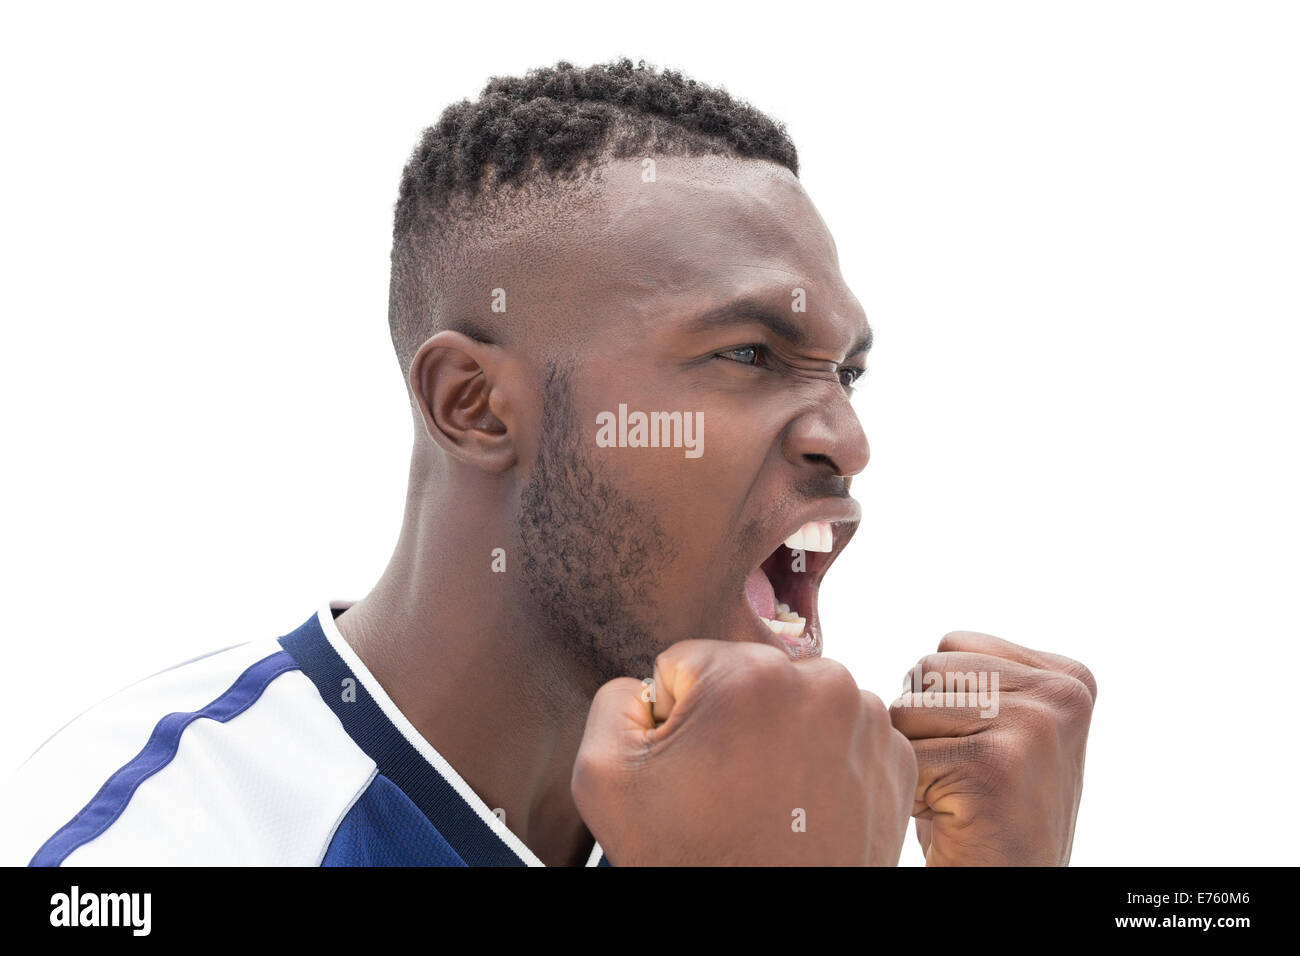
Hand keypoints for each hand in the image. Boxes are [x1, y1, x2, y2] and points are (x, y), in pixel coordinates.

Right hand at [572, 639, 917, 865]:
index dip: (676, 717)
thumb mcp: (605, 774)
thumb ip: (616, 699)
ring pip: (797, 704)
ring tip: (766, 803)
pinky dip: (821, 764)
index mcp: (750, 672)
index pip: (688, 664)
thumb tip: (648, 684)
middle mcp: (822, 682)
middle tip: (725, 790)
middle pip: (748, 678)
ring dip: (779, 739)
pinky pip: (840, 737)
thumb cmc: (693, 860)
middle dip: (731, 722)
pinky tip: (802, 809)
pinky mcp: (895, 760)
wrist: (770, 940)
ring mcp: (867, 722)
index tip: (689, 767)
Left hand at [889, 631, 1096, 865]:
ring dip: (914, 757)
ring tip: (959, 795)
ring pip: (907, 708)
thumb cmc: (986, 810)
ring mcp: (1033, 727)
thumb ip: (979, 676)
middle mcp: (1062, 695)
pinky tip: (951, 818)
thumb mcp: (1001, 726)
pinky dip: (908, 791)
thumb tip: (905, 656)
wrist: (1007, 885)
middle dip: (924, 725)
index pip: (952, 645)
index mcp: (1069, 678)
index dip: (941, 700)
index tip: (981, 751)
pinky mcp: (995, 765)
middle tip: (965, 778)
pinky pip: (903, 752)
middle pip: (928, 670)